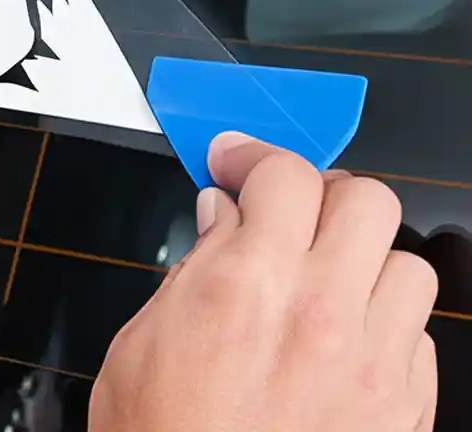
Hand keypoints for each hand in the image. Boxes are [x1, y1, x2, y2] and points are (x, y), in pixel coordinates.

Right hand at [90, 132, 437, 431]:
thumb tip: (221, 217)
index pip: (283, 175)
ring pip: (406, 262)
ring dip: (362, 257)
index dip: (257, 155)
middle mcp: (320, 314)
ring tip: (321, 277)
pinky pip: (417, 332)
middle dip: (319, 194)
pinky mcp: (402, 407)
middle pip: (364, 200)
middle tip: (284, 210)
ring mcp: (372, 362)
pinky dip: (383, 320)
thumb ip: (193, 268)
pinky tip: (341, 338)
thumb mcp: (143, 342)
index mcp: (244, 288)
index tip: (239, 161)